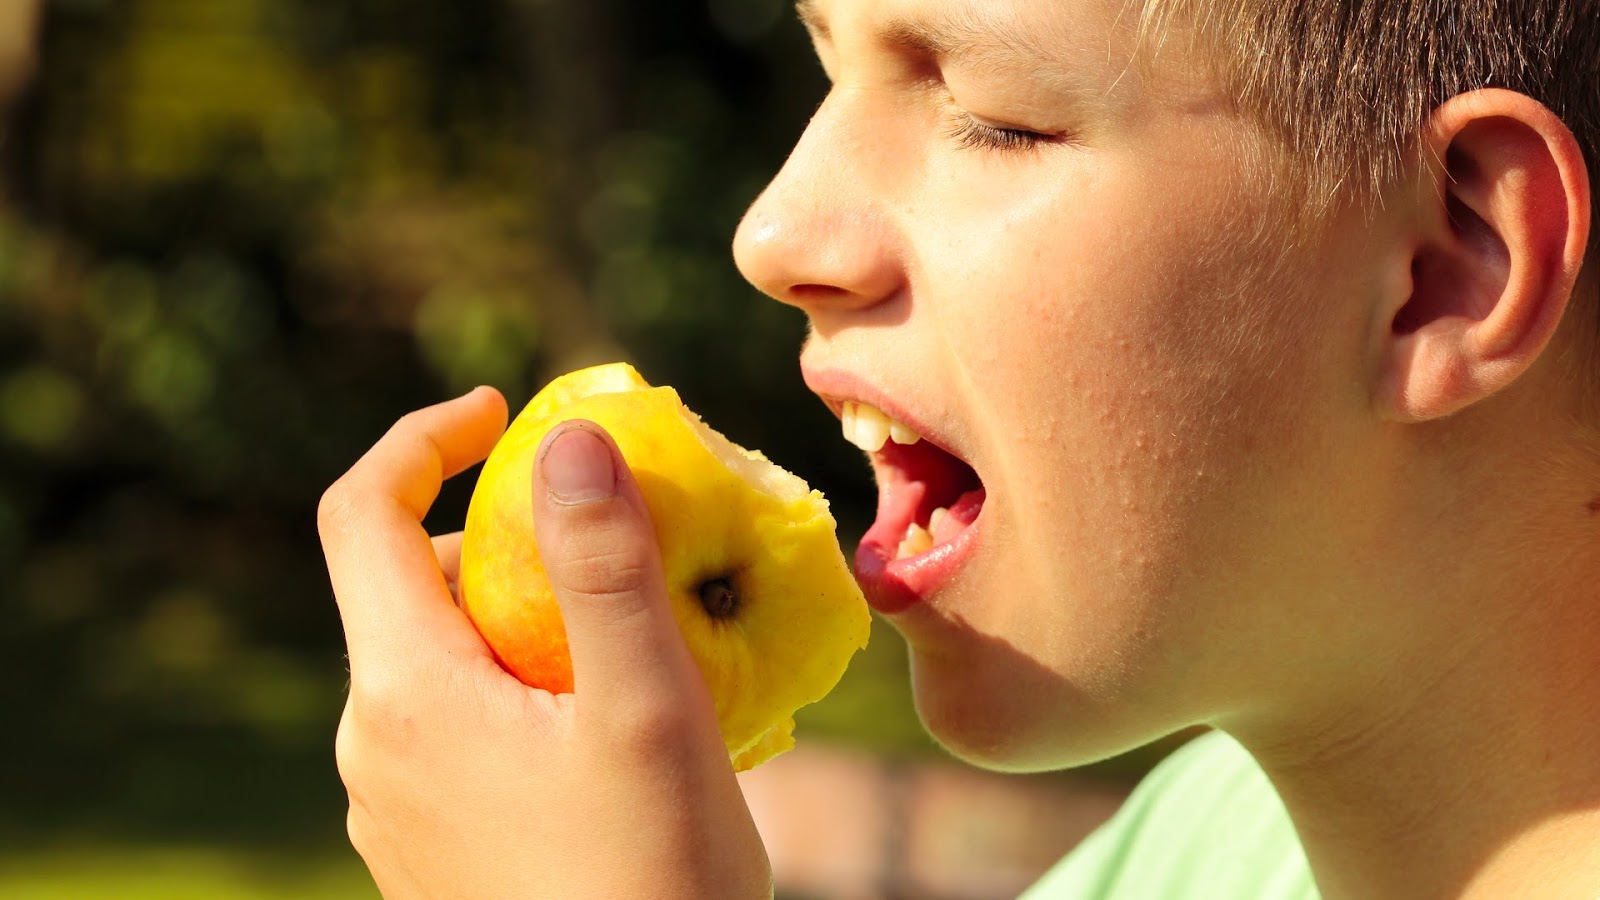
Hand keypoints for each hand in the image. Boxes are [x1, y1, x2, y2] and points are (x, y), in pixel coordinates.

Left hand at [318, 387, 771, 898]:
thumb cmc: (653, 880)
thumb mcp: (647, 712)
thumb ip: (604, 568)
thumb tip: (570, 437)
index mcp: (407, 693)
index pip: (362, 514)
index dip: (422, 437)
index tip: (504, 412)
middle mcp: (375, 745)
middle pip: (408, 585)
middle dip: (498, 532)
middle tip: (606, 531)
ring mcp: (395, 806)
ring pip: (440, 659)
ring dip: (517, 613)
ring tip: (625, 634)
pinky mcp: (431, 848)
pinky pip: (457, 726)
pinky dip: (517, 683)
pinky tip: (605, 724)